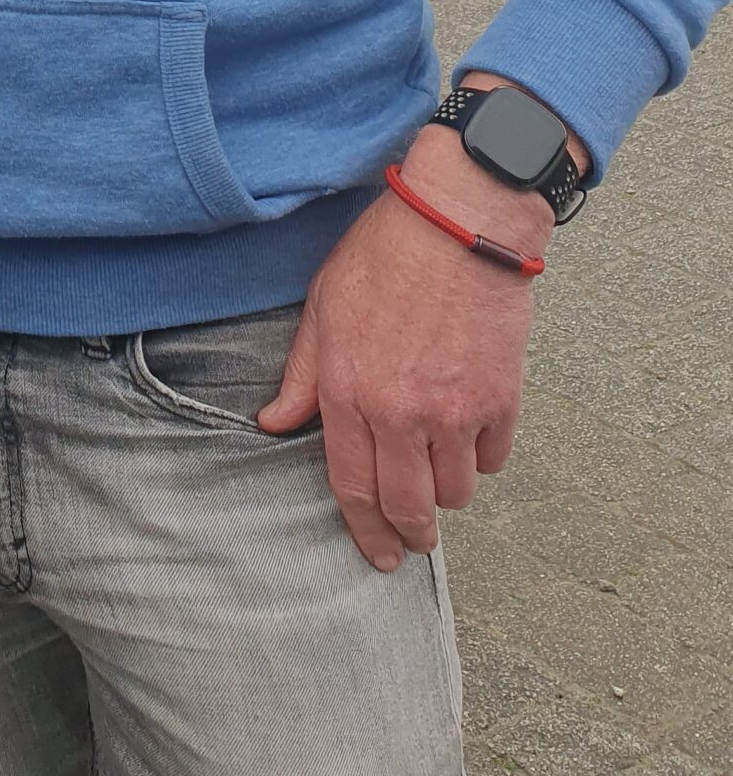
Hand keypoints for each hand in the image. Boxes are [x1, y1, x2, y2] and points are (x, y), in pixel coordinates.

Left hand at [257, 127, 550, 570]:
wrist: (459, 222)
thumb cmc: (383, 255)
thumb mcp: (323, 307)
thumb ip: (302, 376)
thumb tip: (273, 423)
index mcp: (349, 392)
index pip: (352, 486)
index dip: (364, 530)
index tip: (377, 554)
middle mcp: (401, 412)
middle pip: (409, 507)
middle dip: (410, 534)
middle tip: (413, 542)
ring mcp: (456, 410)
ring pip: (456, 491)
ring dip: (446, 492)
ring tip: (437, 474)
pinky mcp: (501, 399)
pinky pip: (494, 458)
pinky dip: (482, 458)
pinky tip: (470, 437)